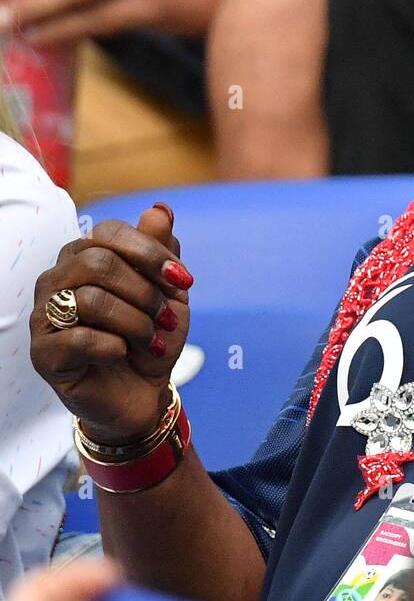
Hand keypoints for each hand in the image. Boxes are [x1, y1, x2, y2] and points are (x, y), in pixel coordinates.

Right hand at [30, 203, 191, 444]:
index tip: (184, 280)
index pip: (110, 232)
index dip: (152, 253)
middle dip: (146, 292)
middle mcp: (57, 280)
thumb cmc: (150, 336)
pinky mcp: (43, 354)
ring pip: (91, 299)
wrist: (143, 391)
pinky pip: (79, 338)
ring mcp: (44, 315)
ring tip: (152, 340)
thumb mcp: (166, 291)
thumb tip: (160, 209)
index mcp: (83, 256)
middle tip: (168, 318)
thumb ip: (161, 250)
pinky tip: (123, 354)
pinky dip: (114, 347)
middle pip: (99, 262)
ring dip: (136, 322)